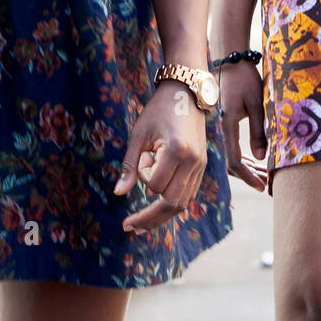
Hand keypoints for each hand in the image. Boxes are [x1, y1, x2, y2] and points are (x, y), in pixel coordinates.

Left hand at [114, 82, 206, 233]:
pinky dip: (172, 204)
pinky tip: (157, 211)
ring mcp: (201, 166)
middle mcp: (194, 162)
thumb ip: (130, 165)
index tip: (143, 155)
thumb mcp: (140, 133)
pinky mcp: (202, 167)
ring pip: (182, 203)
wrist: (188, 93)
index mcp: (178, 151)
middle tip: (128, 227)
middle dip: (150, 218)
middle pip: (172, 203)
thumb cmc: (160, 110)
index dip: (143, 175)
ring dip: (161, 216)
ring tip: (140, 226)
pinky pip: (188, 194)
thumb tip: (118, 194)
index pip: (156, 184)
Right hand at [219, 59, 267, 191]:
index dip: (248, 177)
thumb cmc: (245, 79)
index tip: (262, 186)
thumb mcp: (256, 103)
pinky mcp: (226, 123)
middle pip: (232, 163)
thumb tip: (261, 158)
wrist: (232, 61)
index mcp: (227, 125)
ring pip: (232, 156)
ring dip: (248, 168)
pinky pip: (233, 147)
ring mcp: (223, 127)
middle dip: (249, 176)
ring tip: (266, 176)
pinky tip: (257, 161)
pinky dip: (245, 158)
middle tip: (267, 185)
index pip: (235, 161)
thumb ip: (258, 130)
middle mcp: (222, 130)